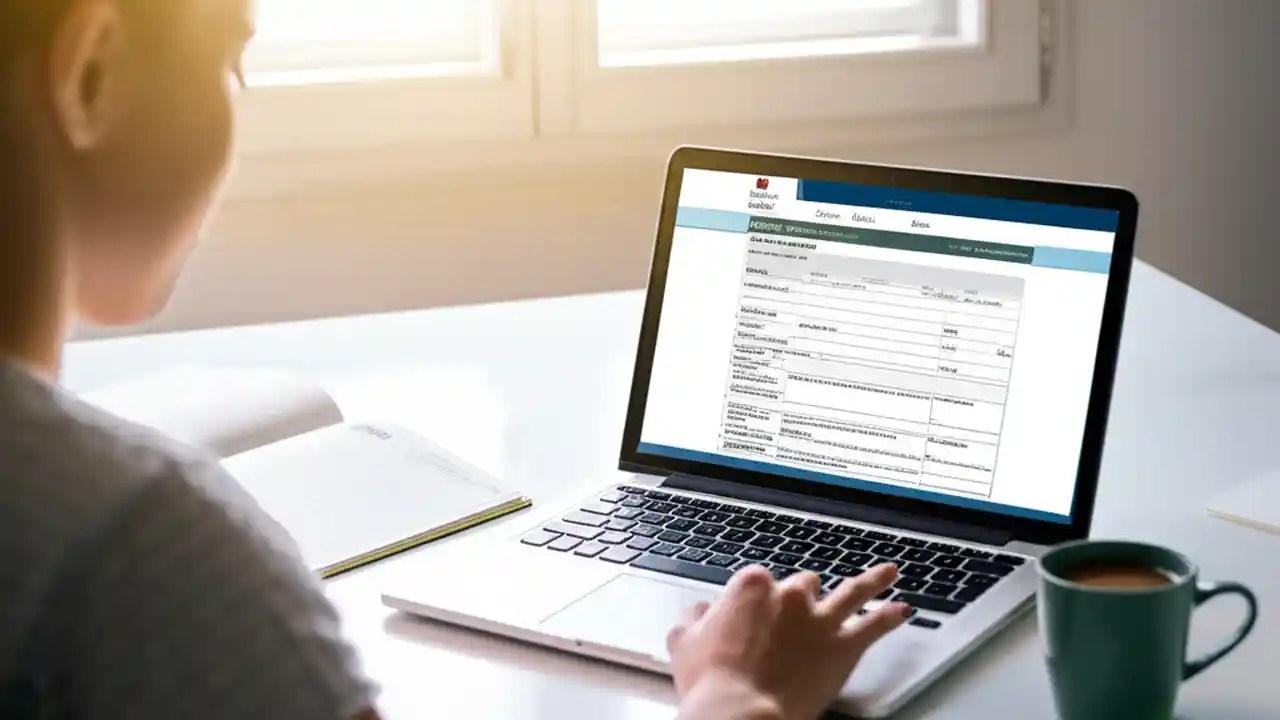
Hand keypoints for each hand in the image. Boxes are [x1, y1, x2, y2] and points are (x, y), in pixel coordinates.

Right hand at [669, 563, 909, 719]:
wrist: (740, 713)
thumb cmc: (710, 681)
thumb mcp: (684, 642)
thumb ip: (694, 619)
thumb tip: (700, 611)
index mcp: (752, 587)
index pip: (761, 583)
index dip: (758, 605)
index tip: (753, 622)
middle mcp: (790, 595)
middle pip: (804, 586)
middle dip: (804, 599)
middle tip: (799, 617)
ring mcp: (820, 619)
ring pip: (851, 593)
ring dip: (871, 582)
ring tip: (887, 573)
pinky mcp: (844, 647)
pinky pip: (874, 626)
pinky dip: (889, 617)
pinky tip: (902, 610)